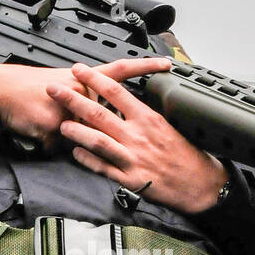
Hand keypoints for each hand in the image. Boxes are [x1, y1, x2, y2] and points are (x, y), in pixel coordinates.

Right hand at [0, 57, 172, 151]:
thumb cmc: (27, 88)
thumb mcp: (60, 87)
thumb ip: (82, 100)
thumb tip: (94, 117)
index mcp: (84, 79)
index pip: (120, 70)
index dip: (144, 66)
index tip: (166, 64)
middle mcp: (81, 90)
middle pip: (102, 116)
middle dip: (90, 126)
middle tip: (73, 120)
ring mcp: (70, 108)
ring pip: (80, 135)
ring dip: (64, 136)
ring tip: (44, 122)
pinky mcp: (55, 125)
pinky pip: (58, 146)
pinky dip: (46, 142)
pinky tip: (34, 128)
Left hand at [45, 62, 228, 213]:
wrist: (200, 184)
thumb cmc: (187, 155)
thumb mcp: (169, 126)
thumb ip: (145, 114)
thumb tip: (127, 101)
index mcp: (149, 119)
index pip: (117, 92)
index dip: (95, 79)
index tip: (79, 70)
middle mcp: (138, 136)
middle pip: (100, 113)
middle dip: (74, 99)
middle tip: (54, 89)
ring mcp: (132, 159)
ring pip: (98, 141)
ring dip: (77, 131)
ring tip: (62, 124)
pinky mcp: (130, 180)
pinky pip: (104, 168)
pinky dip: (88, 160)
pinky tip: (76, 153)